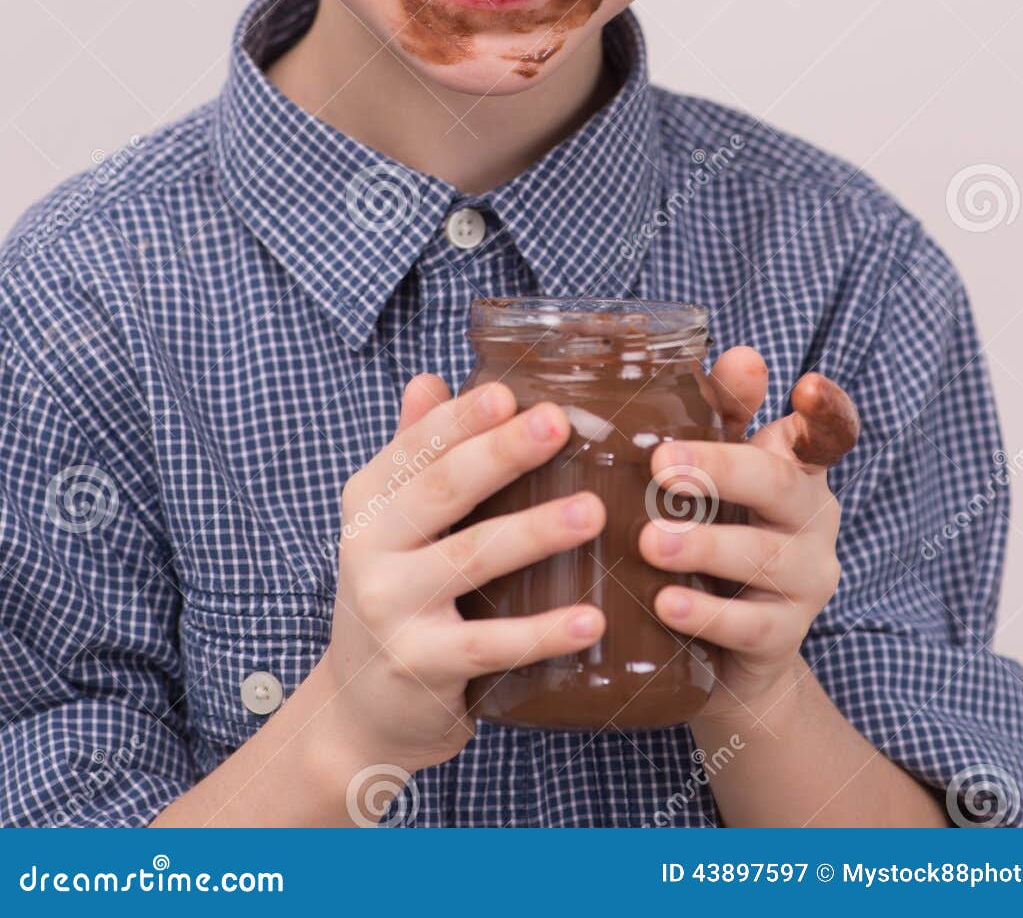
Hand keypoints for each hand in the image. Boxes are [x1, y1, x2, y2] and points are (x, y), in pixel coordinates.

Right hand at [314, 373, 605, 805]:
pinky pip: (489, 645)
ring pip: (469, 560)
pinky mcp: (421, 666)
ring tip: (595, 511)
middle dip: (501, 452)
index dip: (462, 417)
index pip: (417, 446)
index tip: (511, 392)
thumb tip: (430, 378)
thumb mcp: (392, 524)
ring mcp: (391, 609)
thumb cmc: (398, 594)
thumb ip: (414, 454)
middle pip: (442, 490)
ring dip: (534, 532)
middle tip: (558, 423)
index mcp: (370, 501)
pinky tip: (592, 619)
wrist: (360, 711)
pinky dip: (543, 632)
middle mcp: (370, 548)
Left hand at [638, 345, 859, 729]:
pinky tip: (666, 603)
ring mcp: (805, 580)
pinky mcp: (784, 636)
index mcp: (796, 470)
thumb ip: (722, 413)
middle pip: (778, 484)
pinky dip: (707, 614)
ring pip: (765, 556)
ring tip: (652, 541)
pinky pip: (750, 625)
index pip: (824, 433)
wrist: (733, 651)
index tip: (805, 386)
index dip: (824, 410)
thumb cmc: (717, 533)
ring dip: (706, 546)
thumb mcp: (715, 472)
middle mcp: (812, 519)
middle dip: (721, 469)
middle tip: (662, 465)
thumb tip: (744, 355)